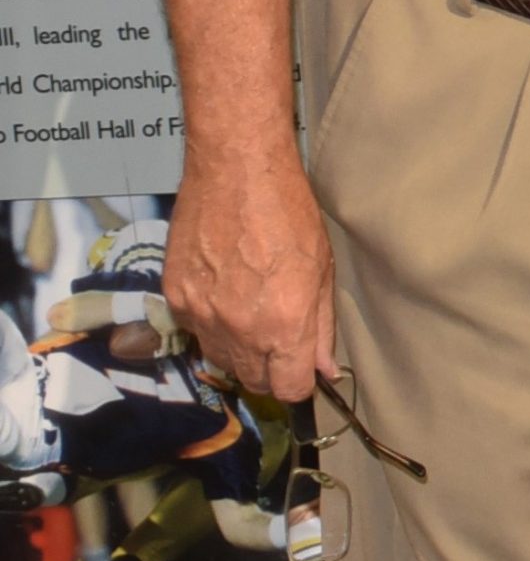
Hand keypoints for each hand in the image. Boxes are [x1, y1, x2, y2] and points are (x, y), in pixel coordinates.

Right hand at [163, 144, 335, 400]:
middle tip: (280, 339)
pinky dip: (211, 323)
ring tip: (252, 310)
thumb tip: (323, 368)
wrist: (235, 172)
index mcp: (283, 324)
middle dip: (270, 370)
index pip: (287, 389)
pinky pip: (195, 331)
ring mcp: (201, 317)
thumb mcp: (322, 268)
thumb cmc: (289, 212)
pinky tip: (224, 290)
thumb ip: (321, 325)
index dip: (298, 384)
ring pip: (220, 360)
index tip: (301, 370)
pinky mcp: (175, 299)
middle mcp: (240, 330)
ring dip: (239, 350)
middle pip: (252, 381)